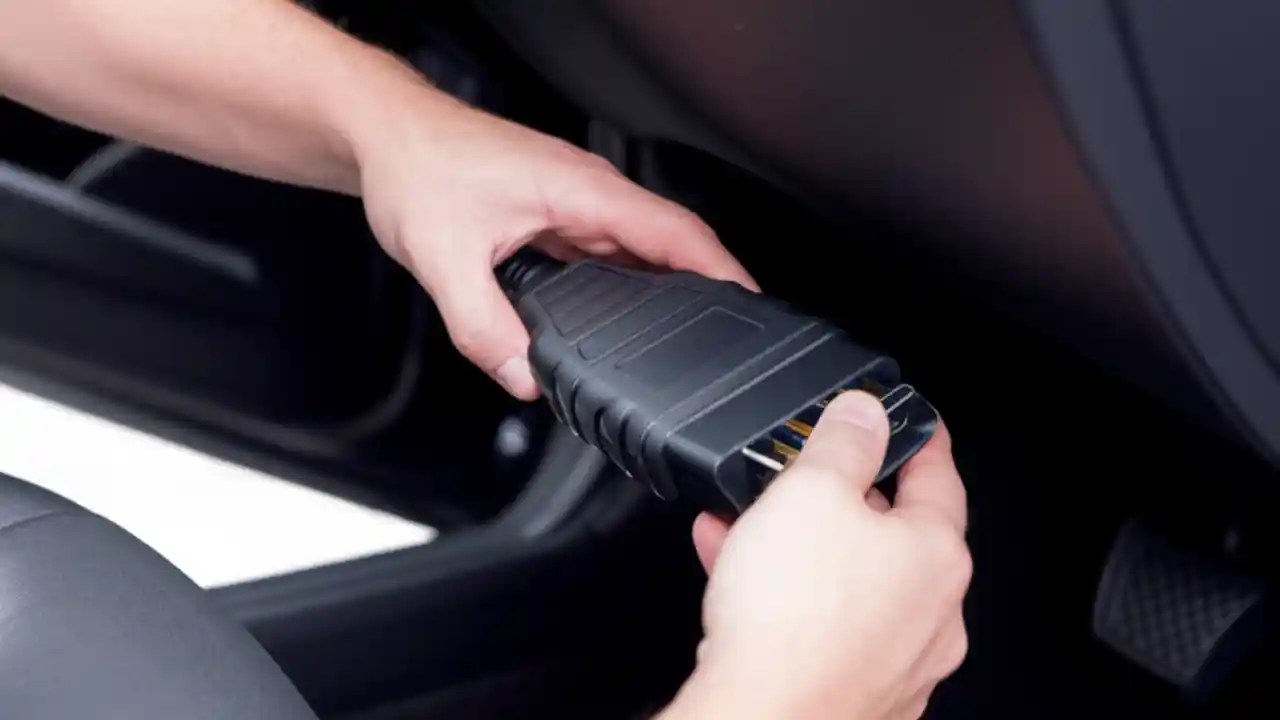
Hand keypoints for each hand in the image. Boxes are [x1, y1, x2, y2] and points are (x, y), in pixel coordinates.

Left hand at [352, 83, 755, 398]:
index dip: (722, 270)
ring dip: (662, 293)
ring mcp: (573, 206)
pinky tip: (617, 324)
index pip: (676, 231)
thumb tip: (523, 376)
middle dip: (703, 293)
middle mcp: (587, 194)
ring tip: (682, 344)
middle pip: (668, 246)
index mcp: (582, 189)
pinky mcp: (554, 219)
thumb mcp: (444, 257)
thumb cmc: (418, 167)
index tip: (751, 308)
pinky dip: (622, 291)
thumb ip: (484, 327)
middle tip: (723, 346)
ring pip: (637, 255)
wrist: (387, 137)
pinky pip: (605, 259)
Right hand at [663, 391, 970, 719]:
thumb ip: (843, 443)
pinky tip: (736, 575)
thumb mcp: (812, 491)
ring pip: (849, 581)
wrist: (763, 717)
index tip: (911, 421)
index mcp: (937, 555)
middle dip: (839, 499)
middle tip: (805, 477)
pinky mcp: (857, 691)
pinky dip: (788, 595)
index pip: (940, 475)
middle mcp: (931, 613)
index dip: (920, 437)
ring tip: (747, 527)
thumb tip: (864, 414)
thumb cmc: (794, 620)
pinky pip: (823, 624)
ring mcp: (897, 660)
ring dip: (801, 547)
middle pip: (891, 533)